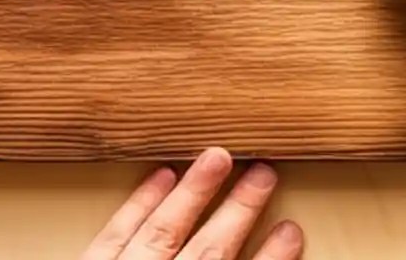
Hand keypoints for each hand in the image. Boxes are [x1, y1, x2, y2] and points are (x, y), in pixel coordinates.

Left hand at [82, 147, 303, 259]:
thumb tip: (258, 243)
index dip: (271, 257)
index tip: (291, 230)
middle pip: (209, 250)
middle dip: (239, 209)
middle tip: (265, 173)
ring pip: (163, 230)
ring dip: (194, 191)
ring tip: (219, 156)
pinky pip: (114, 235)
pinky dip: (139, 203)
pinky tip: (160, 175)